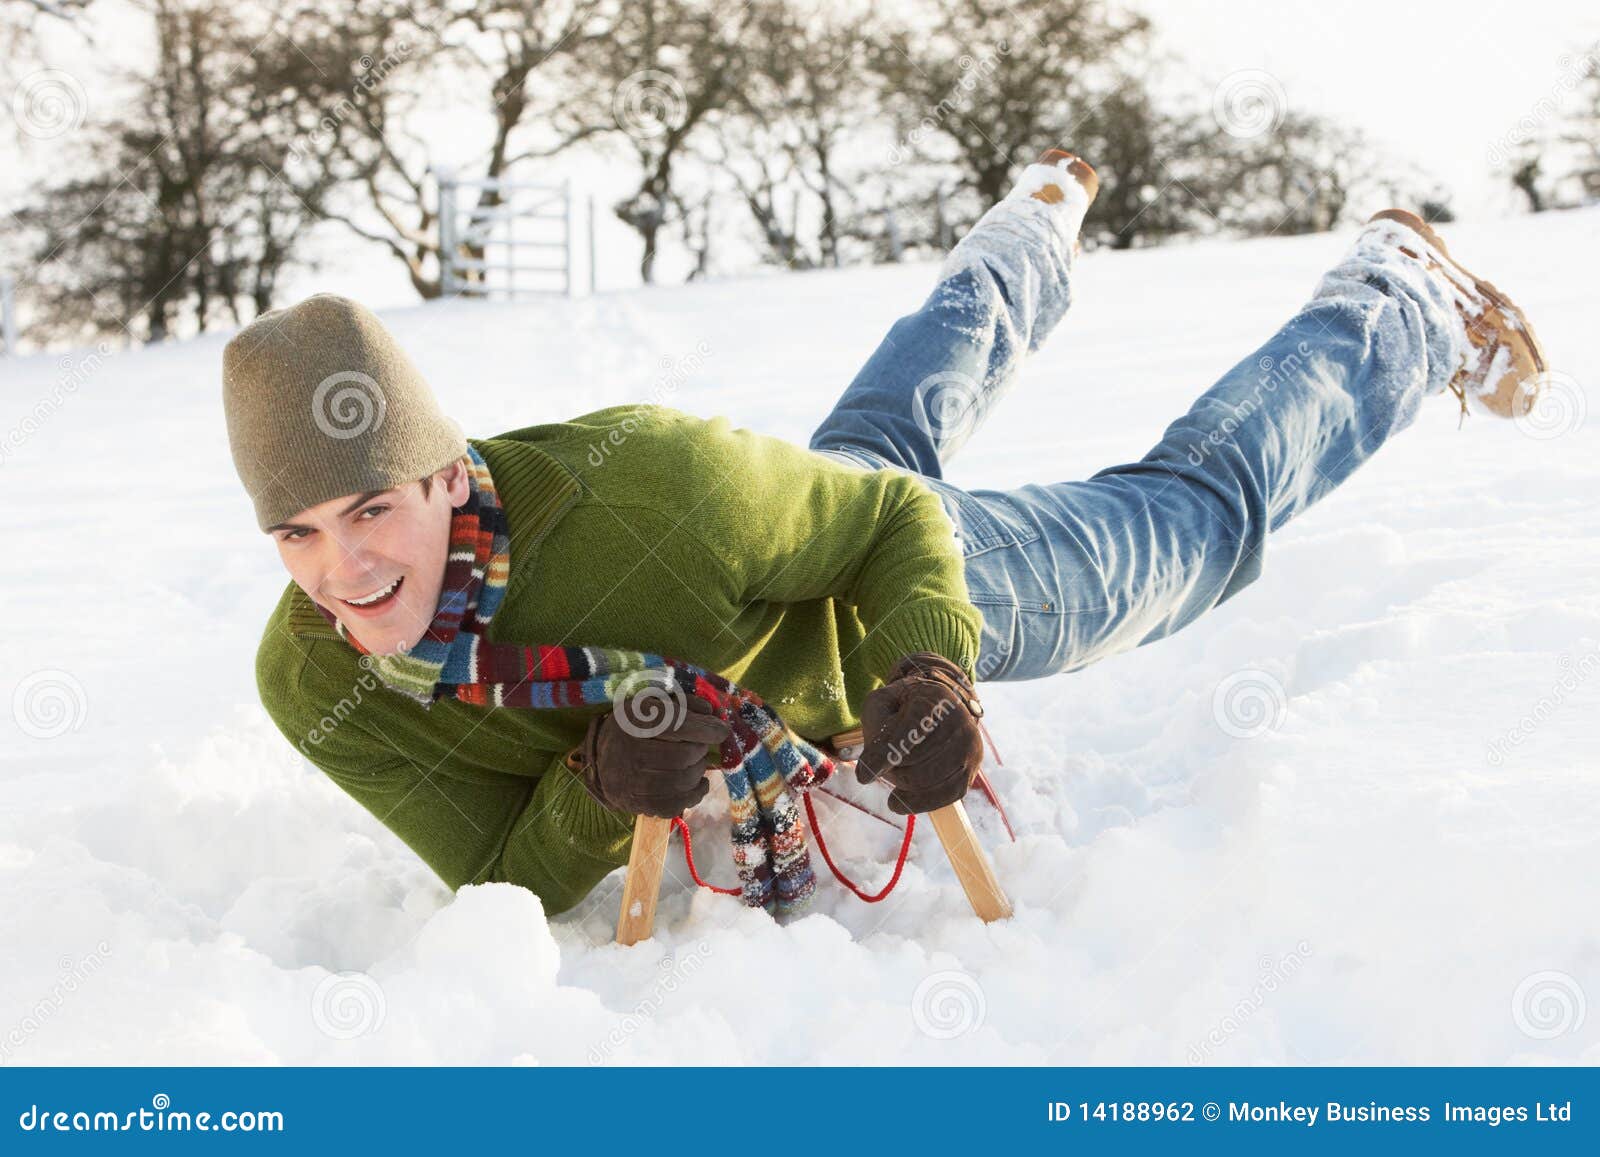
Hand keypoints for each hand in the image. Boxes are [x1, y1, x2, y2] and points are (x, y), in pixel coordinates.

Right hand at [571, 695, 731, 817]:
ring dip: (699, 771)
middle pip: (683, 756)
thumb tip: (710, 711)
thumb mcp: (654, 705)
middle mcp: (626, 752)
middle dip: (701, 750)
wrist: (602, 758)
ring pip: (682, 781)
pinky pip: (675, 805)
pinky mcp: (636, 804)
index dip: (705, 729)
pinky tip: (698, 783)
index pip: (676, 725)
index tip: (722, 731)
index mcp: (631, 721)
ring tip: (696, 762)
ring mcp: (629, 782)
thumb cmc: (636, 726)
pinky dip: (694, 794)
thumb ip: (684, 704)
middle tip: (701, 747)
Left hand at [854, 652, 984, 814]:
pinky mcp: (970, 772)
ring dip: (901, 783)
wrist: (940, 708)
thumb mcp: (882, 704)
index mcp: (935, 699)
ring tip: (896, 769)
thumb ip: (875, 729)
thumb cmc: (904, 707)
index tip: (864, 777)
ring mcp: (969, 748)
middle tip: (885, 759)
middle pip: (914, 761)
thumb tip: (869, 771)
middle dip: (890, 768)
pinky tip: (900, 799)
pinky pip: (942, 798)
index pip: (910, 731)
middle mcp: (959, 722)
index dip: (887, 755)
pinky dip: (917, 802)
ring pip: (926, 782)